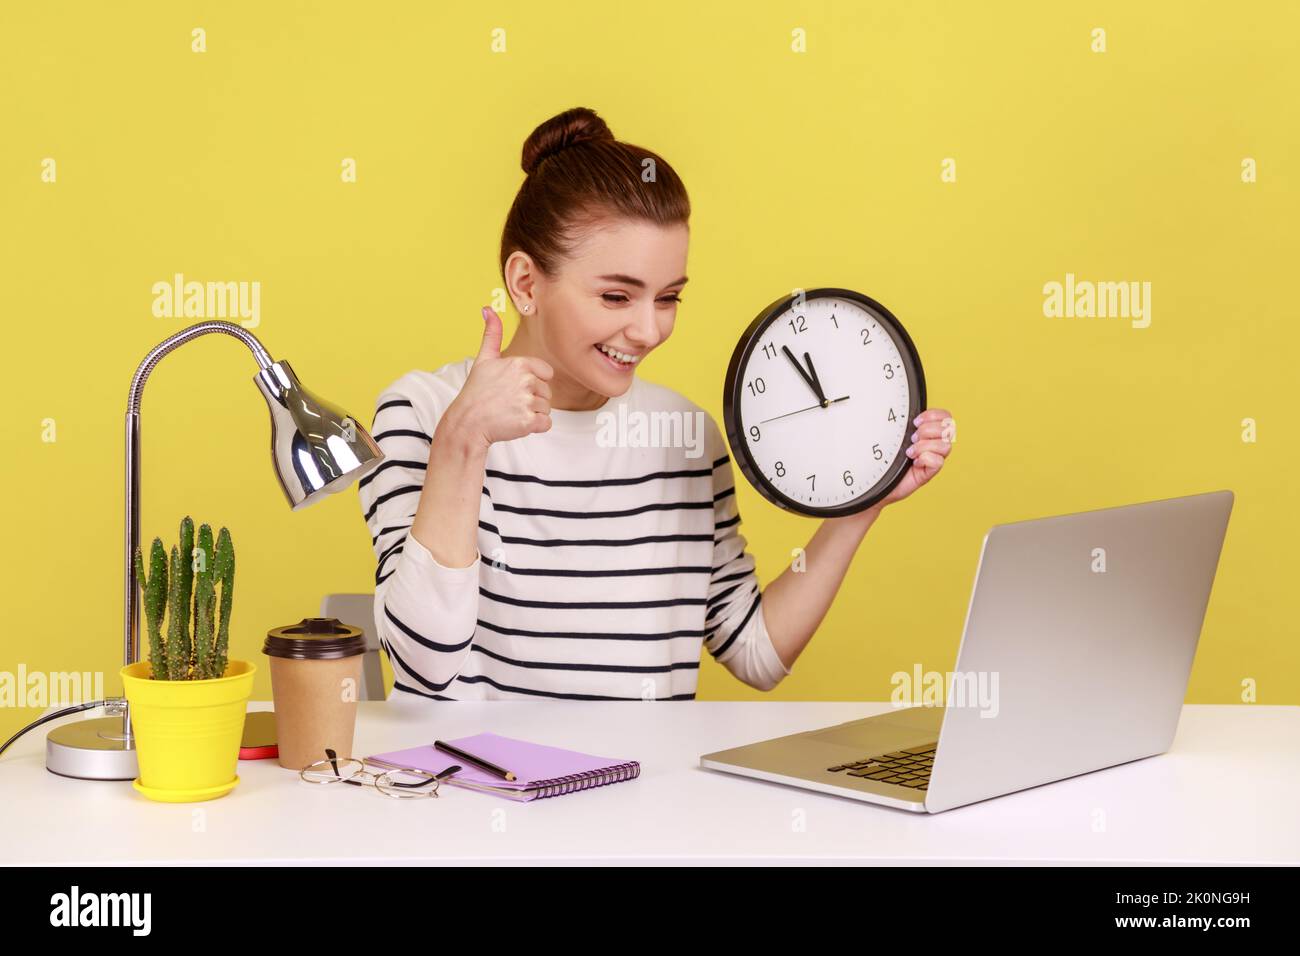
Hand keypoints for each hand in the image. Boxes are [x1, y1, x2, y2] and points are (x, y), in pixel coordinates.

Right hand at [438, 307, 553, 451]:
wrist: (467, 423)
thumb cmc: (476, 393)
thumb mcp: (484, 359)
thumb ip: (492, 334)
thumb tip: (488, 309)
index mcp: (520, 363)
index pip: (546, 373)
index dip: (533, 381)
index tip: (514, 386)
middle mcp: (526, 381)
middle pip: (546, 391)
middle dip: (532, 398)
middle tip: (509, 401)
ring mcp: (527, 402)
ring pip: (546, 408)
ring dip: (532, 413)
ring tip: (510, 412)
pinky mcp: (528, 422)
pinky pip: (546, 424)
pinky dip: (535, 426)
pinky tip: (517, 422)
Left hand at [874, 408, 953, 508]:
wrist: (878, 481)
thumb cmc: (886, 457)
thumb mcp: (893, 434)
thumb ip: (903, 423)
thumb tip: (903, 413)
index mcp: (929, 432)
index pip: (945, 416)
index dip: (934, 415)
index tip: (915, 421)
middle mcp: (935, 444)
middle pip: (949, 429)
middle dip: (928, 430)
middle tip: (912, 438)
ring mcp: (934, 458)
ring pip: (945, 445)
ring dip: (924, 446)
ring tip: (910, 452)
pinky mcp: (930, 472)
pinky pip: (938, 462)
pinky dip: (925, 459)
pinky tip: (914, 462)